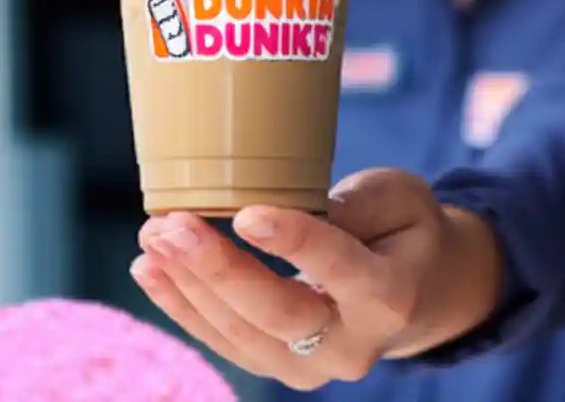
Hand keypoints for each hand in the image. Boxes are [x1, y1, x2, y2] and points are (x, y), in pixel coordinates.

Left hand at [131, 169, 502, 390]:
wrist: (414, 289)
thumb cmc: (402, 229)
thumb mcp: (400, 198)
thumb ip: (357, 202)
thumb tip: (292, 206)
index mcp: (391, 296)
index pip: (341, 270)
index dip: (295, 242)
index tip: (246, 214)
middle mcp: (352, 344)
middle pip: (278, 313)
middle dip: (220, 269)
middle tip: (174, 226)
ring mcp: (310, 365)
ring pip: (241, 333)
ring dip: (188, 286)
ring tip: (152, 237)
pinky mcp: (276, 366)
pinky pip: (222, 342)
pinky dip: (181, 306)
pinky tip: (149, 269)